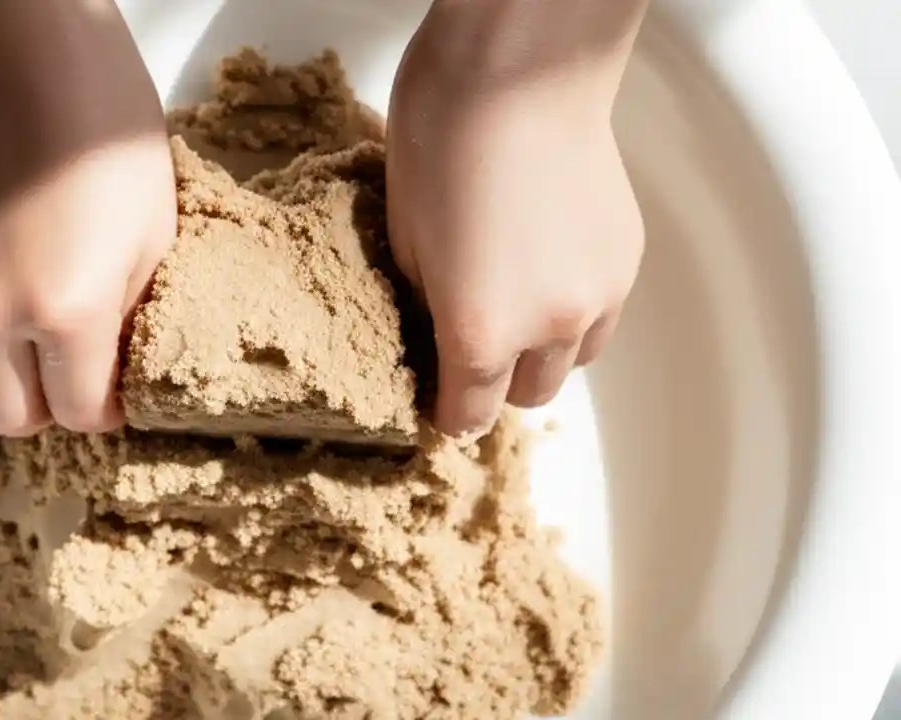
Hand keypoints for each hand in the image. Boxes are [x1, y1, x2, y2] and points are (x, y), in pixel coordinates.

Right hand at [0, 1, 173, 435]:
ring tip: (41, 344)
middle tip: (79, 376)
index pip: (81, 412)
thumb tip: (116, 365)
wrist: (40, 81)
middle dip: (53, 409)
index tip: (118, 394)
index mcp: (70, 313)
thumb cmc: (112, 152)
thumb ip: (128, 323)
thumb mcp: (152, 246)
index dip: (107, 412)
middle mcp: (1, 316)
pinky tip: (12, 305)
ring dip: (8, 381)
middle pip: (14, 418)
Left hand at [388, 0, 646, 436]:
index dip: (446, 413)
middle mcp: (550, 328)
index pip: (468, 414)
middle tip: (468, 347)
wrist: (519, 70)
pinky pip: (603, 314)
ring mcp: (600, 294)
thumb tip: (436, 333)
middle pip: (527, 397)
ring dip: (541, 352)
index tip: (435, 400)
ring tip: (514, 306)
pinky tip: (546, 266)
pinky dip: (574, 311)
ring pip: (574, 360)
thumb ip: (426, 307)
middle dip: (495, 385)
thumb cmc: (440, 140)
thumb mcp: (403, 240)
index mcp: (481, 332)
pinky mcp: (628, 258)